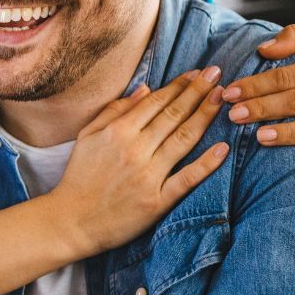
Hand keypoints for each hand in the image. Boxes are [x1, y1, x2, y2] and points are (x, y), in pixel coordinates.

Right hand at [54, 67, 230, 255]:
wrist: (72, 221)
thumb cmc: (79, 177)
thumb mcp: (87, 136)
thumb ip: (114, 111)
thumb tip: (145, 89)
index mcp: (117, 132)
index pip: (155, 102)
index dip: (179, 85)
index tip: (197, 73)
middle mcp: (134, 150)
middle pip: (173, 115)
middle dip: (198, 92)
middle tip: (217, 75)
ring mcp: (147, 176)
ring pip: (183, 140)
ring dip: (205, 116)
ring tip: (223, 99)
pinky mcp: (156, 201)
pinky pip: (186, 179)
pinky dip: (206, 164)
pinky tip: (223, 148)